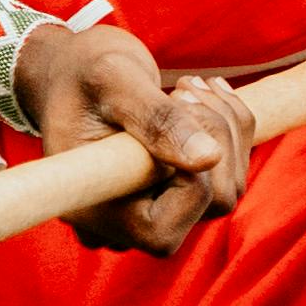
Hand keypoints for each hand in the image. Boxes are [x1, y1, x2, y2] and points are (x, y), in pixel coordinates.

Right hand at [20, 21, 252, 261]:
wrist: (76, 74)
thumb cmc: (82, 75)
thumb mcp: (113, 81)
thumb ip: (156, 119)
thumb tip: (209, 158)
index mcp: (93, 210)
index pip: (163, 232)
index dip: (191, 180)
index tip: (175, 109)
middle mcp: (126, 224)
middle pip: (210, 204)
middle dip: (215, 137)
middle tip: (183, 86)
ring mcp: (156, 210)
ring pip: (227, 187)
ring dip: (223, 126)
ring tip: (187, 85)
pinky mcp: (180, 193)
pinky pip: (230, 172)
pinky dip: (229, 128)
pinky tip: (203, 93)